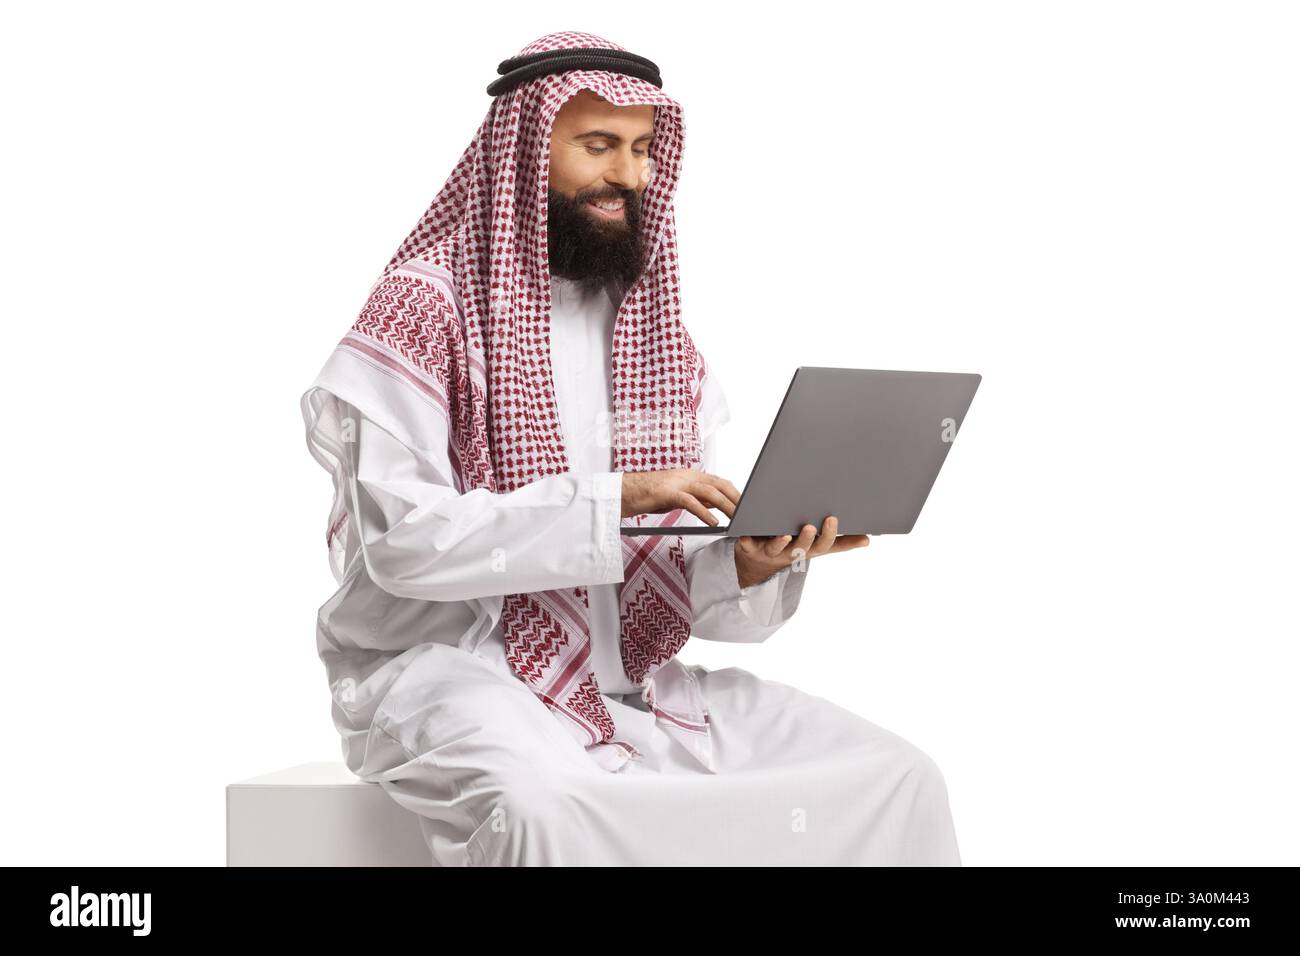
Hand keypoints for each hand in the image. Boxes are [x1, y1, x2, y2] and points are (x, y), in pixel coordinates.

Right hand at [620, 469, 740, 523]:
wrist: (623, 492)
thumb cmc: (648, 495)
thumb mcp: (677, 497)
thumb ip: (696, 498)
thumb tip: (715, 504)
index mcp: (690, 476)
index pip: (720, 482)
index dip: (735, 493)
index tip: (747, 505)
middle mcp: (686, 476)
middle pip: (719, 485)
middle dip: (736, 499)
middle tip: (749, 513)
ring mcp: (677, 482)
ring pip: (708, 492)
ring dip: (725, 505)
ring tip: (737, 518)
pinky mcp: (666, 492)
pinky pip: (690, 501)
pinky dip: (703, 512)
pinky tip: (712, 522)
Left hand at [734, 515, 869, 588]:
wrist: (758, 562)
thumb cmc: (792, 548)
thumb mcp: (816, 546)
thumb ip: (841, 542)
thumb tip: (867, 539)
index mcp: (807, 549)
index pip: (822, 546)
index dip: (828, 535)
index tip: (832, 519)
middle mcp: (789, 552)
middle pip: (799, 549)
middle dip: (806, 539)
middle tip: (810, 527)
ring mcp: (769, 551)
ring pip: (775, 548)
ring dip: (780, 542)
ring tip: (784, 533)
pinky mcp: (748, 547)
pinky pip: (746, 545)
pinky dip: (745, 541)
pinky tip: (745, 535)